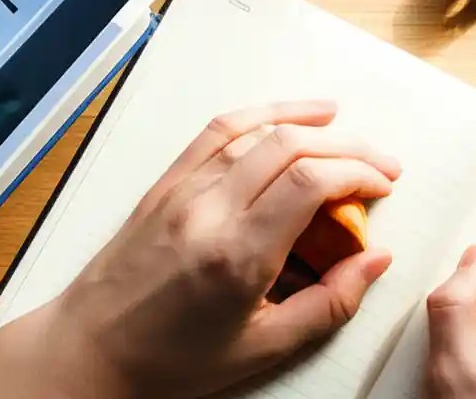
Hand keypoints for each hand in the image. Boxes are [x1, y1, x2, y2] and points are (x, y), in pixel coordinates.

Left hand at [0, 100, 400, 398]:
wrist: (91, 350)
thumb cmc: (170, 361)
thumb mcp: (262, 349)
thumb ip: (328, 304)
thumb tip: (375, 260)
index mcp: (236, 256)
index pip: (310, 183)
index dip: (358, 173)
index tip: (384, 184)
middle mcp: (207, 212)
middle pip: (289, 147)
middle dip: (346, 147)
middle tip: (381, 164)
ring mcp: (180, 192)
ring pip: (252, 132)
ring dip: (304, 124)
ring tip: (344, 129)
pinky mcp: (162, 186)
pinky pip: (212, 133)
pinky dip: (255, 115)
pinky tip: (284, 115)